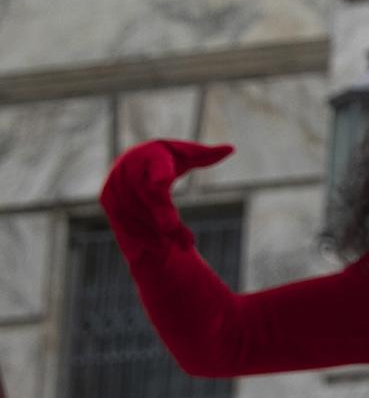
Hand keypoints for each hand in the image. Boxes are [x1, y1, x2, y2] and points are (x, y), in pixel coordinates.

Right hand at [100, 140, 235, 233]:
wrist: (131, 164)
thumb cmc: (166, 159)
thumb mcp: (186, 154)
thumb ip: (206, 154)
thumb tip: (231, 148)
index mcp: (150, 153)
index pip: (155, 163)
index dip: (158, 172)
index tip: (162, 182)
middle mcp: (128, 167)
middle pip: (148, 195)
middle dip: (162, 213)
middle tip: (177, 232)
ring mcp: (115, 184)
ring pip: (136, 212)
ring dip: (156, 230)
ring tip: (183, 242)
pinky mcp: (108, 200)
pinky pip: (124, 220)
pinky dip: (143, 236)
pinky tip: (162, 248)